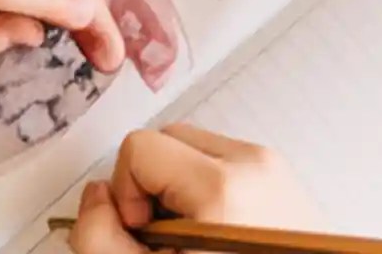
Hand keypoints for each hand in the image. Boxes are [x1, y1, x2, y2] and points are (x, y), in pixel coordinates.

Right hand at [71, 124, 321, 253]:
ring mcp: (274, 168)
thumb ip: (101, 237)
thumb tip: (97, 198)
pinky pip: (225, 164)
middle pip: (168, 138)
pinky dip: (208, 193)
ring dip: (179, 190)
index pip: (140, 146)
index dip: (125, 192)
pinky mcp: (284, 178)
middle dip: (150, 185)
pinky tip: (215, 237)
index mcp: (224, 186)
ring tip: (192, 242)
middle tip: (163, 240)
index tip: (143, 233)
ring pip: (195, 150)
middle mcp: (255, 164)